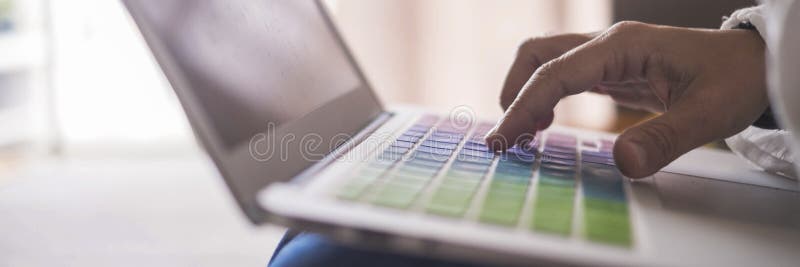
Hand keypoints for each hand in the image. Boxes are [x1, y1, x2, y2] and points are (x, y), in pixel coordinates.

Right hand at [486, 21, 767, 177]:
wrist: (753, 64)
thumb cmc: (735, 80)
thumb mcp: (709, 113)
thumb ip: (665, 138)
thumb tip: (622, 164)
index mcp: (623, 46)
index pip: (555, 73)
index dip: (522, 105)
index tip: (503, 139)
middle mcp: (607, 44)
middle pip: (537, 55)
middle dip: (513, 94)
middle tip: (506, 140)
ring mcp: (606, 54)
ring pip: (544, 62)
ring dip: (524, 94)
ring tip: (523, 136)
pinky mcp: (609, 68)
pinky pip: (562, 76)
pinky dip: (542, 97)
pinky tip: (544, 123)